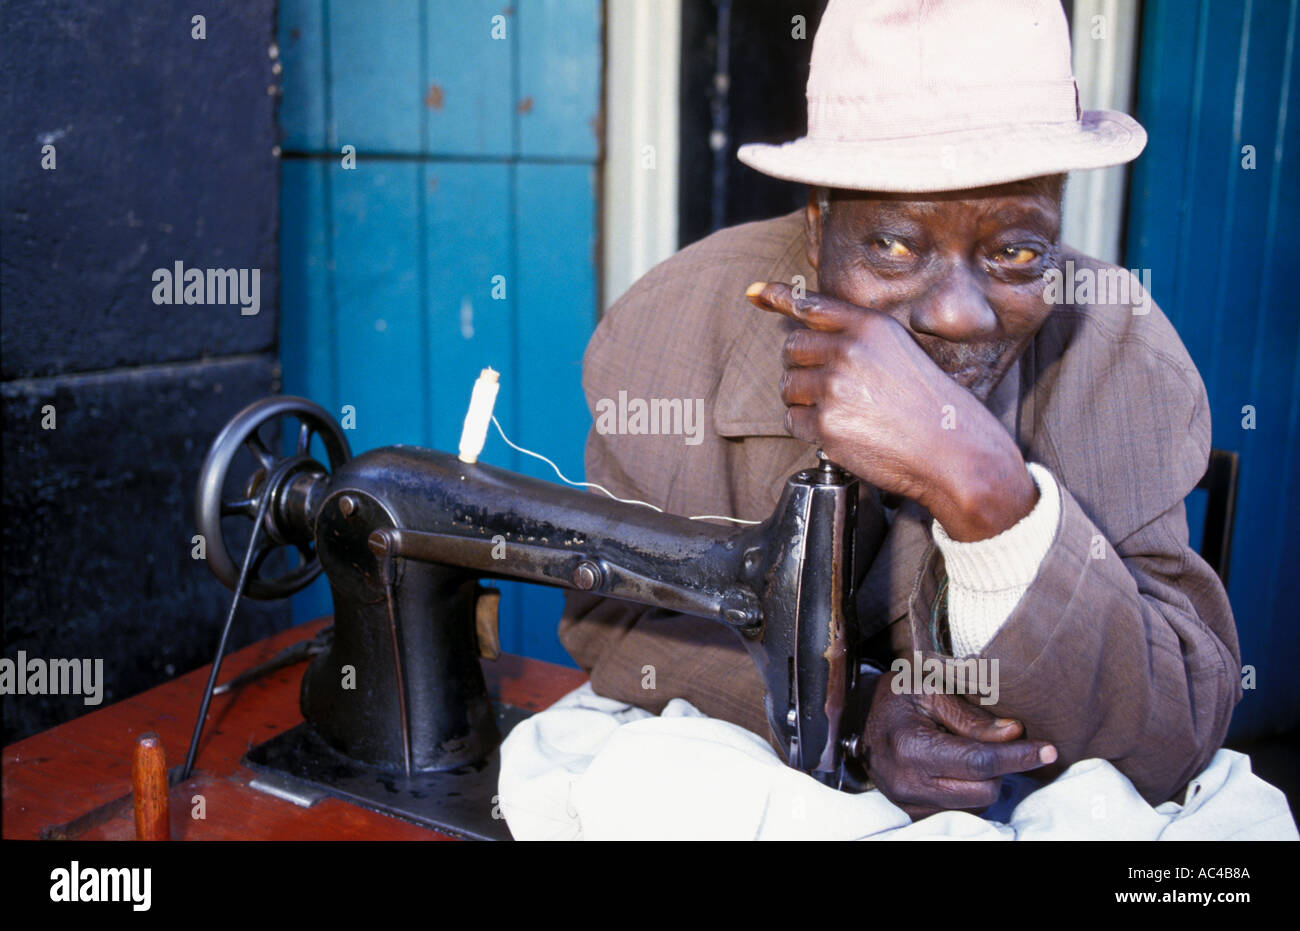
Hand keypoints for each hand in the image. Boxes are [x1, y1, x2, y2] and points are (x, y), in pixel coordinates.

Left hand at [745, 281, 1036, 540]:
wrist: (953, 449)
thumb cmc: (933, 405)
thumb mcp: (902, 351)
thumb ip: (860, 338)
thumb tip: (815, 337)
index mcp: (869, 327)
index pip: (812, 306)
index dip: (778, 297)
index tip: (754, 294)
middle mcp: (848, 350)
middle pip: (791, 350)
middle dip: (802, 369)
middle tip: (829, 389)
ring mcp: (834, 386)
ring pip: (788, 387)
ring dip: (804, 401)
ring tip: (843, 413)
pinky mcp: (826, 423)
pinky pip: (794, 421)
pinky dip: (809, 430)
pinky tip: (843, 432)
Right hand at [863, 671, 1056, 818]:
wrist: (853, 721)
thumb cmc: (893, 698)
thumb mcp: (929, 690)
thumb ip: (971, 716)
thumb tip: (1014, 733)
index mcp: (913, 748)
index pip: (981, 762)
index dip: (1019, 757)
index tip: (1048, 749)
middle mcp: (910, 783)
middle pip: (985, 790)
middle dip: (1001, 768)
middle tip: (1000, 742)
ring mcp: (909, 803)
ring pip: (976, 804)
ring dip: (984, 781)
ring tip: (968, 751)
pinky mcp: (911, 813)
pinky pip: (959, 810)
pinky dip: (967, 790)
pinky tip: (955, 767)